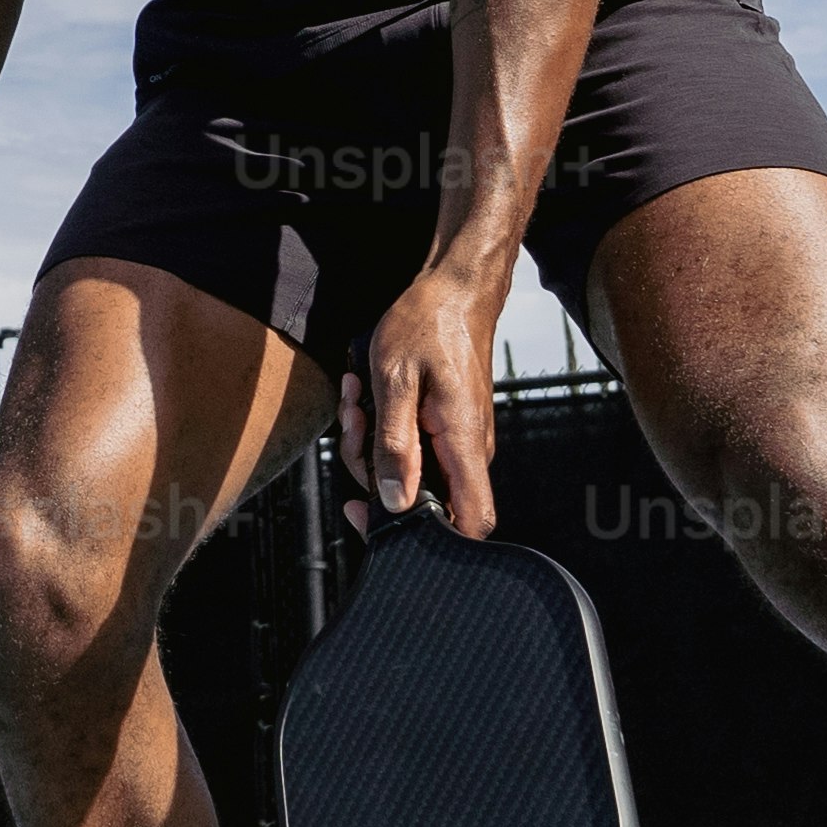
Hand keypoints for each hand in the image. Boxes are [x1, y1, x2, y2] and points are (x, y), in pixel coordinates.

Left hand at [342, 257, 508, 536]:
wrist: (454, 289)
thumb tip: (393, 501)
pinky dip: (382, 430)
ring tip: (357, 400)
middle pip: (426, 503)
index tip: (377, 517)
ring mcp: (459, 441)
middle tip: (356, 426)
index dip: (429, 538)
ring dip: (371, 445)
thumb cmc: (428, 324)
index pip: (471, 522)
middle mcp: (469, 450)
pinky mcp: (446, 429)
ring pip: (410, 474)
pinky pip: (411, 449)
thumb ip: (394, 445)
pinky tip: (366, 397)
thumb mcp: (395, 380)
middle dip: (375, 476)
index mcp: (463, 443)